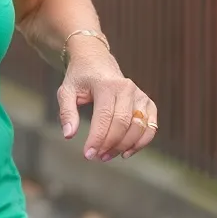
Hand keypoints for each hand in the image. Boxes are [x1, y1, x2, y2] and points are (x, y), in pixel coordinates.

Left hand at [57, 36, 157, 161]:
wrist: (96, 60)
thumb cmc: (80, 77)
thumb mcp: (66, 90)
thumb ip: (67, 112)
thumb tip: (69, 134)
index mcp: (107, 85)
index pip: (104, 117)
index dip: (97, 138)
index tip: (88, 154)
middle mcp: (127, 89)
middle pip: (123, 124)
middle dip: (110, 144)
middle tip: (97, 156)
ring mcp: (140, 95)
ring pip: (139, 127)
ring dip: (125, 146)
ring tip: (108, 155)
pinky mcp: (147, 102)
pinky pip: (150, 126)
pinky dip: (142, 142)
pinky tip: (127, 151)